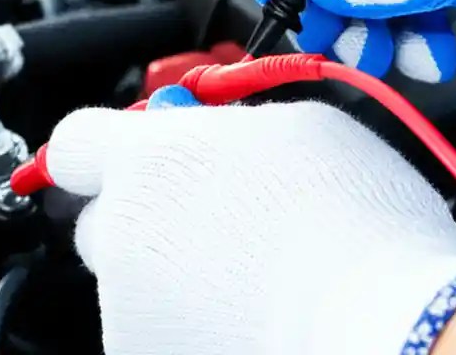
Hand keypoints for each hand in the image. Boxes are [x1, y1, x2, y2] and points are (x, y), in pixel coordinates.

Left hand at [45, 87, 455, 354]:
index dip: (107, 145)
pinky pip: (157, 326)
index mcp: (150, 159)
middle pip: (104, 216)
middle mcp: (124, 231)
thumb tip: (216, 132)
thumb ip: (230, 123)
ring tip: (252, 273)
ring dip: (173, 270)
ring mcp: (128, 304)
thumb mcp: (301, 126)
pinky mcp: (145, 351)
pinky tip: (250, 312)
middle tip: (211, 215)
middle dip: (146, 213)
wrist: (378, 325)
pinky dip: (190, 321)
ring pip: (133, 278)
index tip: (132, 152)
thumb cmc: (355, 226)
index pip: (77, 141)